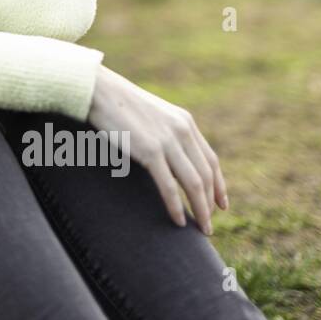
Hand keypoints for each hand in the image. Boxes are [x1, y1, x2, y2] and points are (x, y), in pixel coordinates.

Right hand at [86, 63, 228, 234]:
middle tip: (209, 225)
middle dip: (211, 203)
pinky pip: (169, 186)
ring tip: (202, 229)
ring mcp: (167, 141)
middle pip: (206, 174)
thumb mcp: (152, 116)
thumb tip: (170, 160)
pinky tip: (178, 221)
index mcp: (185, 122)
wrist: (99, 90)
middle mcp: (182, 131)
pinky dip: (176, 206)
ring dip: (200, 209)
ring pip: (193, 183)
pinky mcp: (150, 151)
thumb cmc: (118, 104)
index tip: (221, 204)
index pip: (211, 160)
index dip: (219, 185)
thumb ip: (166, 134)